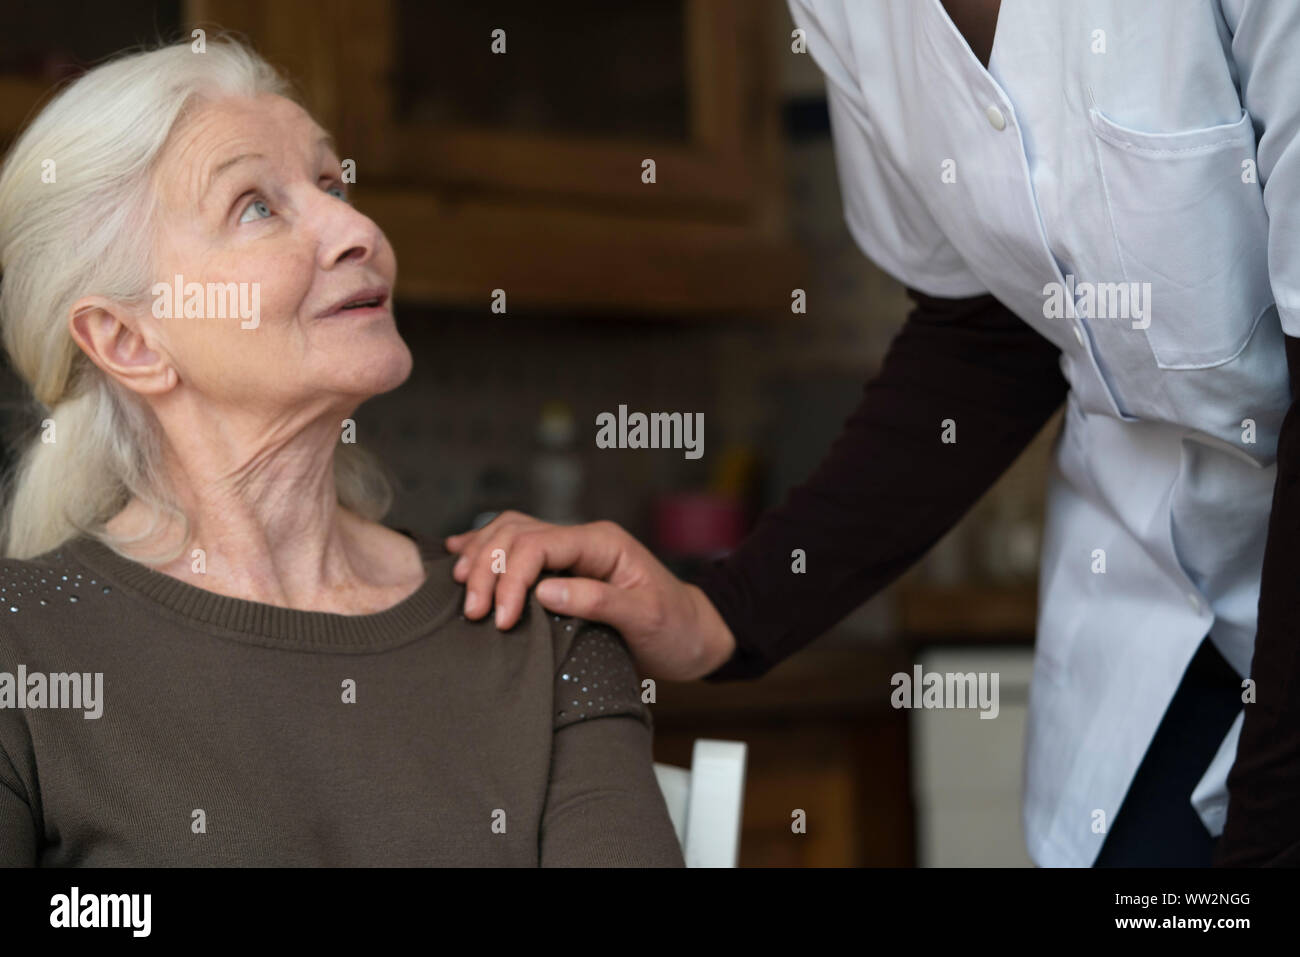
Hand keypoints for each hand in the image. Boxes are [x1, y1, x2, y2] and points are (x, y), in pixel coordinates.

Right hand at [444, 511, 736, 680]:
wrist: (696, 636)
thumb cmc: (676, 629)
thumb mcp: (645, 618)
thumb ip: (597, 601)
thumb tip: (543, 593)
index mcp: (602, 543)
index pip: (539, 544)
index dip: (511, 577)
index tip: (499, 619)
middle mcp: (584, 539)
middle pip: (517, 534)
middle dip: (486, 568)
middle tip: (472, 612)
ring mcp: (573, 550)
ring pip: (511, 532)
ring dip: (480, 556)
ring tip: (458, 587)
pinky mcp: (564, 567)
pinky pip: (518, 546)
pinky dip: (486, 549)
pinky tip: (459, 554)